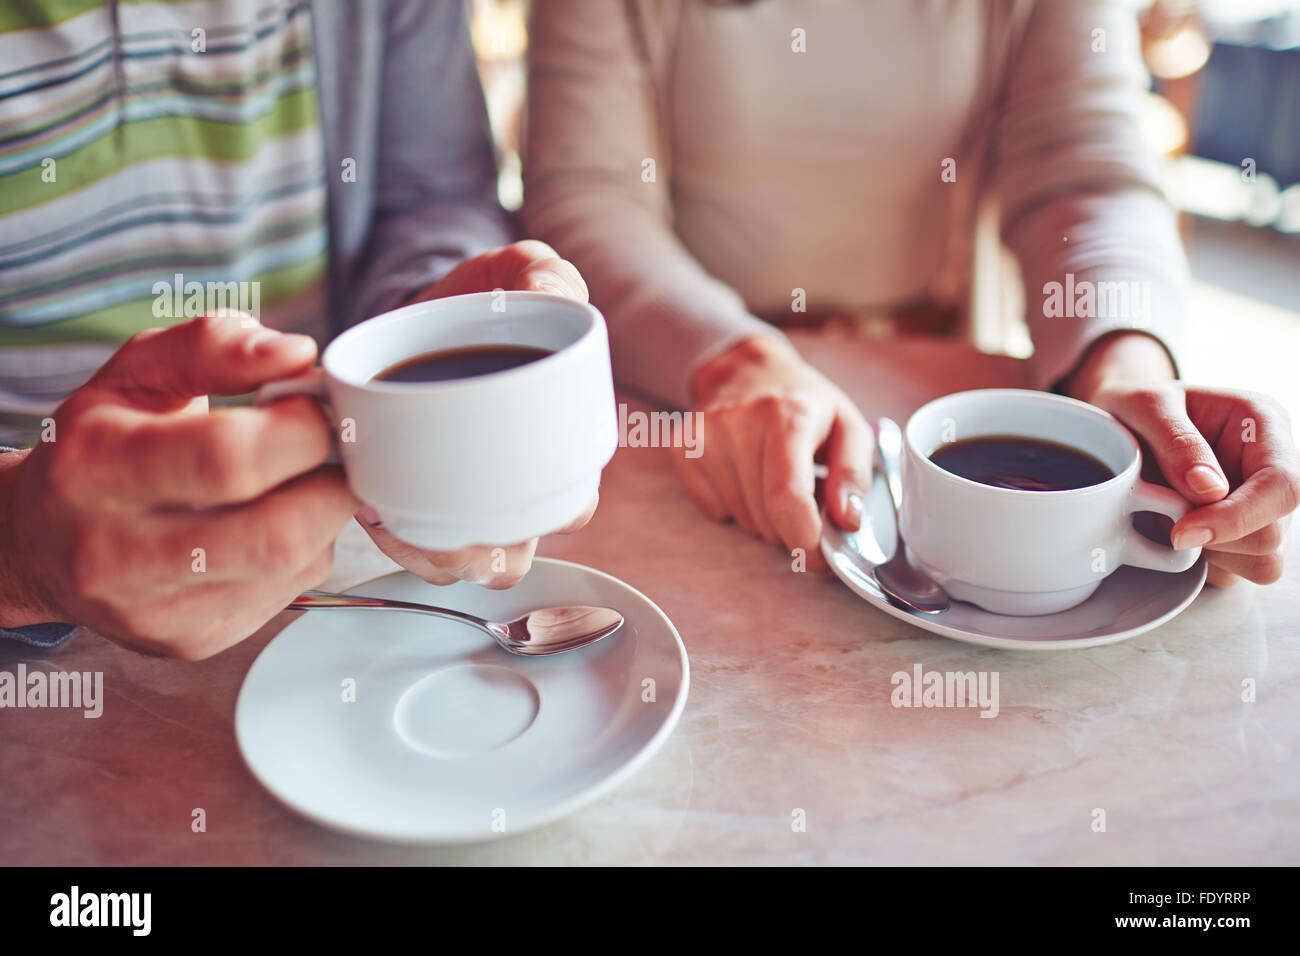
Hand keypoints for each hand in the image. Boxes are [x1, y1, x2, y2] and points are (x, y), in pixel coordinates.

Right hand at [0, 314, 356, 657]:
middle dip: (330, 478)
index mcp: (95, 469)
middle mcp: (117, 553)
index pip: (228, 459)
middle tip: (329, 446)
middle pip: (275, 532)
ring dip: (326, 513)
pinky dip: (307, 550)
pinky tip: (277, 521)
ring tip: (303, 477)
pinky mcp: (191, 642)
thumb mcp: (134, 372)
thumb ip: (212, 346)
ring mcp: (156, 611)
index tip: (314, 403)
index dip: (301, 427)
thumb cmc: (95, 445)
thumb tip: (295, 354)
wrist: (37, 540)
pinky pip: (291, 592)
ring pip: (294, 566)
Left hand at [360, 240, 593, 586]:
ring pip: (457, 567)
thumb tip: (550, 290)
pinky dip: (390, 540)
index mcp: (553, 450)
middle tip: (450, 523)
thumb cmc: (479, 301)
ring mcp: (459, 505)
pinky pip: (408, 553)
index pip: (573, 507)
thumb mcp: (515, 273)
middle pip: (511, 560)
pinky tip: (372, 507)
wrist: (418, 308)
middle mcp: (510, 493)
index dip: (554, 513)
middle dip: (483, 554)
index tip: (516, 489)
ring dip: (431, 556)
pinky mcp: (408, 503)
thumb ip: (542, 272)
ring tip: (397, 517)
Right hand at [678, 335, 873, 564]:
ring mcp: (704, 435)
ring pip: (740, 518)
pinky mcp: (683, 447)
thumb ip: (854, 475)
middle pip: (765, 517)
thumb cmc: (804, 402)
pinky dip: (734, 505)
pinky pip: (713, 509)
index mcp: (787, 416)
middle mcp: (739, 422)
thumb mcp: (848, 427)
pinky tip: (744, 474)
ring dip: (763, 515)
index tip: (818, 560)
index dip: (805, 542)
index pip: (787, 499)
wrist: (747, 368)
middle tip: (803, 496)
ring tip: (772, 478)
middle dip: (790, 525)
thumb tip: (847, 522)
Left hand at [1069, 333, 1299, 587]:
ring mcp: (1260, 504)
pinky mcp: (1240, 534)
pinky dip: (1200, 564)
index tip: (1180, 532)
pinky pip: (1234, 572)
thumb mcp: (1144, 406)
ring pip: (1261, 560)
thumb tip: (1210, 490)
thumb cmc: (1133, 406)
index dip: (1236, 518)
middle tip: (1162, 518)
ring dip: (1208, 554)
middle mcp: (1271, 466)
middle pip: (1274, 532)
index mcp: (1264, 424)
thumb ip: (1177, 442)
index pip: (1282, 486)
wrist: (1115, 423)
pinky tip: (1172, 532)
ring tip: (1166, 518)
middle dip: (1215, 539)